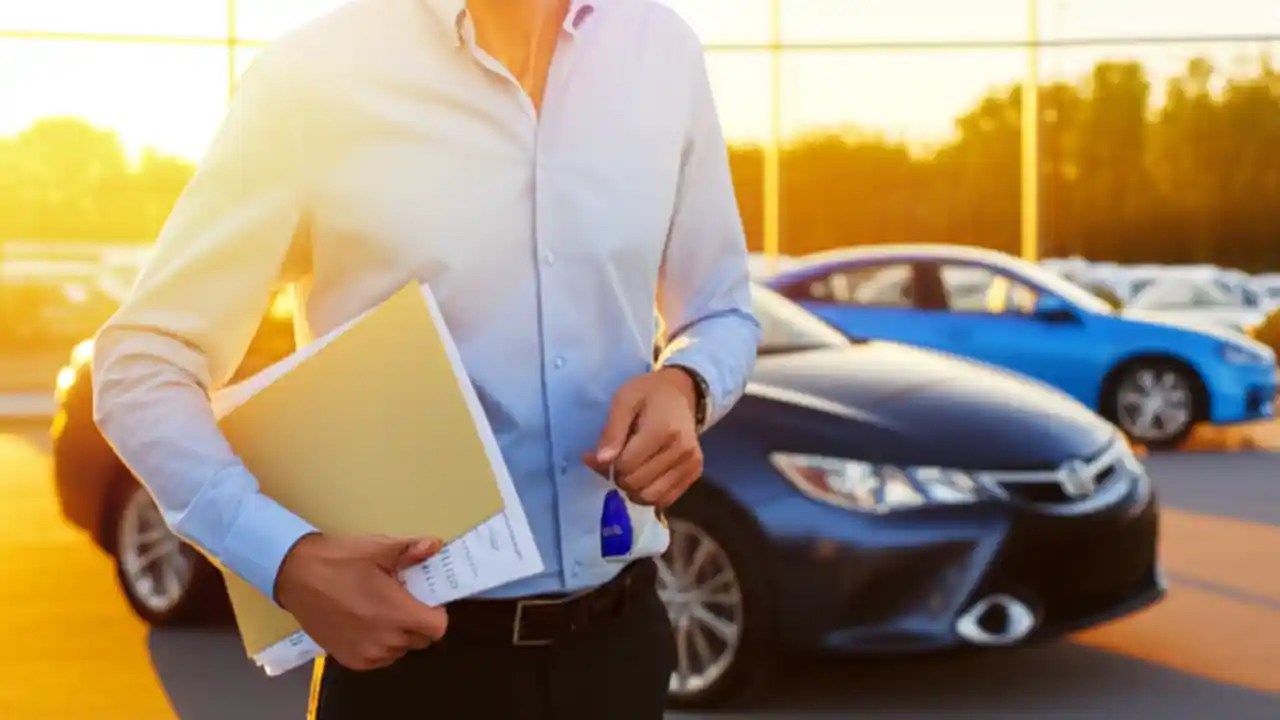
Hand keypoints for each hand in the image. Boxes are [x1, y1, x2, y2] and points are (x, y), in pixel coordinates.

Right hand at [274, 534, 447, 670]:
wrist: (296, 576)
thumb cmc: (340, 560)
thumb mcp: (378, 549)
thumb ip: (411, 550)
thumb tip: (437, 545)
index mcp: (397, 612)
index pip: (437, 628)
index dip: (436, 613)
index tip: (425, 599)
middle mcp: (386, 639)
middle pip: (421, 640)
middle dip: (418, 622)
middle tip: (402, 601)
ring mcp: (367, 654)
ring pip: (400, 651)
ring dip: (399, 635)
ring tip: (382, 612)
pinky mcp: (349, 660)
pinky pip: (379, 660)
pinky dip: (380, 647)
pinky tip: (367, 625)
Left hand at [583, 368, 702, 507]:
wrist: (680, 392)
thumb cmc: (647, 394)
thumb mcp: (623, 400)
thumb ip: (611, 431)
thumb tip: (601, 461)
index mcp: (663, 430)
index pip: (627, 465)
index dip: (609, 465)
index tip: (605, 454)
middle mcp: (682, 450)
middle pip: (638, 483)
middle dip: (620, 477)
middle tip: (616, 462)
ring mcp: (691, 463)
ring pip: (651, 497)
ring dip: (633, 490)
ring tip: (630, 471)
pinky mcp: (694, 473)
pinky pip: (666, 499)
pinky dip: (650, 494)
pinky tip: (645, 478)